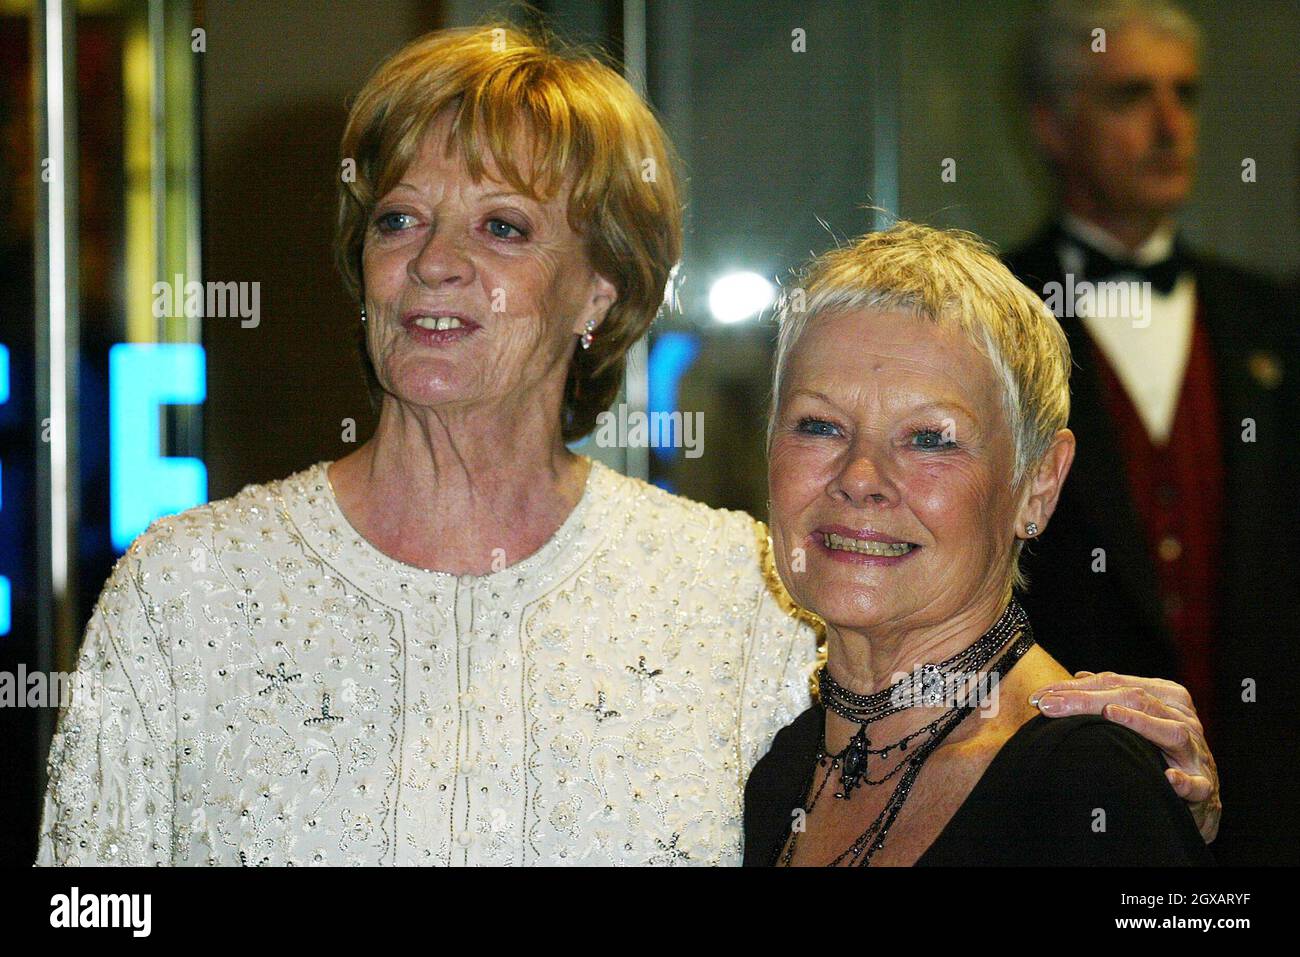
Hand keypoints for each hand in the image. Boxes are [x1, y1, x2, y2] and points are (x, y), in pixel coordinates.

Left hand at [1028, 670, 1220, 842]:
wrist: (1201, 798)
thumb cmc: (1162, 752)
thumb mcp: (1139, 719)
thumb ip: (1112, 697)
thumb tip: (1080, 676)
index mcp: (1166, 697)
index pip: (1115, 683)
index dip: (1074, 688)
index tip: (1038, 698)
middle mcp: (1183, 718)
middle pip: (1135, 699)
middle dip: (1087, 700)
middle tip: (1050, 706)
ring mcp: (1196, 751)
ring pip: (1171, 731)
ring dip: (1140, 723)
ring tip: (1109, 715)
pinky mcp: (1205, 786)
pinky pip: (1197, 783)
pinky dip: (1183, 781)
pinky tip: (1168, 778)